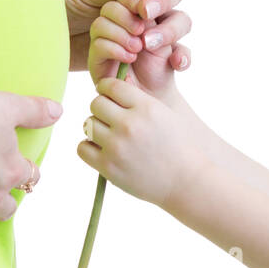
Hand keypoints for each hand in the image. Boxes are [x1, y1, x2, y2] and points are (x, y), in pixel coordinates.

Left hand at [61, 0, 190, 76]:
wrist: (48, 43)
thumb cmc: (61, 5)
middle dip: (162, 0)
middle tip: (143, 13)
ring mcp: (150, 24)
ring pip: (178, 21)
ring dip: (169, 30)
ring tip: (147, 43)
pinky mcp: (149, 51)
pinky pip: (175, 53)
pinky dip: (181, 57)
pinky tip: (176, 64)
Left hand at [76, 76, 209, 207]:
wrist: (185, 181)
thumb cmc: (177, 146)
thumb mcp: (164, 114)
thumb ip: (138, 100)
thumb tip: (109, 86)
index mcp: (146, 107)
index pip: (111, 85)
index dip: (107, 89)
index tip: (109, 96)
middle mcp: (130, 124)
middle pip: (96, 103)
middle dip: (101, 108)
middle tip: (110, 118)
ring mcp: (117, 146)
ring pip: (88, 124)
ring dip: (96, 127)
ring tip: (109, 135)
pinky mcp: (108, 167)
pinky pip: (82, 147)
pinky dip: (89, 147)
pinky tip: (102, 149)